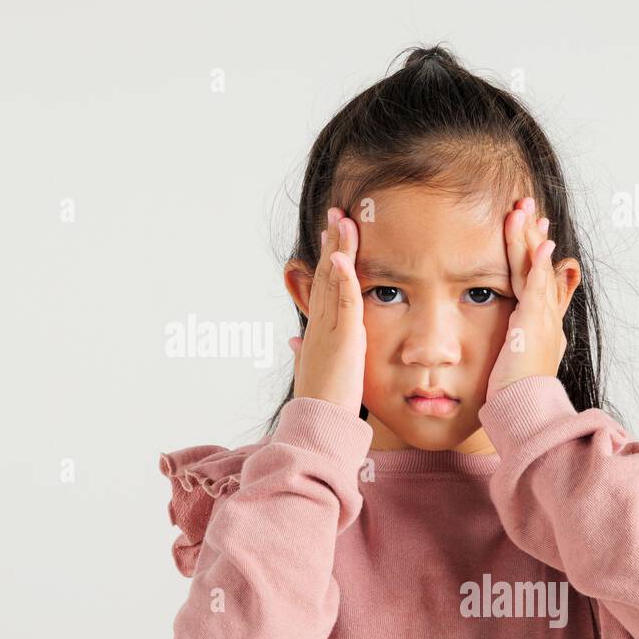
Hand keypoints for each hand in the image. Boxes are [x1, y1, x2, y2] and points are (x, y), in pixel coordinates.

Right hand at [288, 207, 366, 412]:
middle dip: (332, 243)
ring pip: (334, 281)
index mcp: (315, 332)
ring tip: (342, 220)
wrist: (317, 424)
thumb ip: (302, 354)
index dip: (328, 260)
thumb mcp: (310, 372)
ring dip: (339, 249)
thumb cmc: (320, 403)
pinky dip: (345, 278)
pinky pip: (345, 302)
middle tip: (335, 214)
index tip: (331, 236)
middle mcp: (319, 326)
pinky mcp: (343, 339)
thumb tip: (293, 343)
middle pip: (327, 276)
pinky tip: (343, 255)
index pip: (324, 288)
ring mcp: (329, 330)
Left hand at [484, 197, 567, 403]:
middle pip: (541, 266)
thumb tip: (509, 341)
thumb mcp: (515, 364)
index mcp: (543, 325)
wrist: (527, 408)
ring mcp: (543, 317)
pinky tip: (540, 242)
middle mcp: (548, 317)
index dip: (536, 256)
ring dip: (531, 238)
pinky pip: (537, 286)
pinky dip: (538, 264)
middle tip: (530, 208)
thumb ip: (513, 346)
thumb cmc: (516, 393)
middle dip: (534, 237)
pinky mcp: (535, 322)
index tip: (536, 234)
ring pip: (536, 269)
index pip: (540, 281)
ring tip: (525, 211)